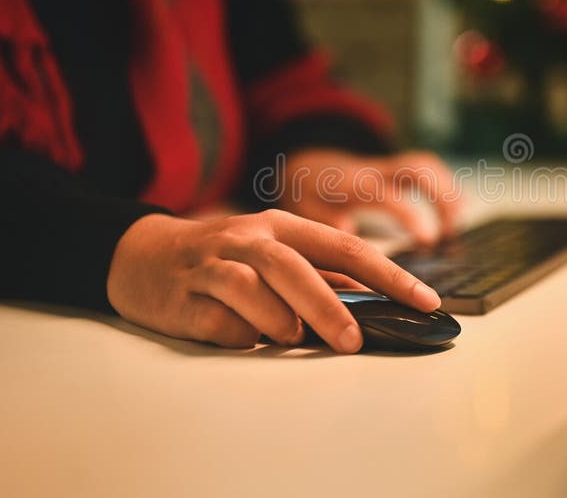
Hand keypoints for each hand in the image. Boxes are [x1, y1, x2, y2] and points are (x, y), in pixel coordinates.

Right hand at [106, 210, 441, 351]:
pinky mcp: (182, 298)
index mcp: (281, 225)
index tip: (424, 301)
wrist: (141, 255)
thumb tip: (373, 299)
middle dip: (328, 306)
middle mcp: (247, 238)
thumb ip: (318, 273)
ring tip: (290, 336)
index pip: (345, 247)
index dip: (389, 274)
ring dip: (279, 319)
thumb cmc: (224, 259)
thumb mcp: (274, 253)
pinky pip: (218, 321)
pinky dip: (238, 335)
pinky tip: (243, 337)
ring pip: (251, 288)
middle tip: (353, 341)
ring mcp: (212, 265)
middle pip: (294, 266)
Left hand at [280, 149, 460, 243]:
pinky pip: (429, 170)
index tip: (428, 241)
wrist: (309, 162)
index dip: (410, 215)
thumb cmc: (308, 191)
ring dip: (448, 192)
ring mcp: (390, 168)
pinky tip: (455, 214)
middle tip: (451, 233)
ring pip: (426, 165)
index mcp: (353, 183)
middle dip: (441, 196)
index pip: (387, 193)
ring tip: (456, 227)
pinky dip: (447, 188)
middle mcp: (376, 170)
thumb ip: (325, 222)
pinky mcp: (399, 172)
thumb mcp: (303, 209)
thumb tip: (349, 235)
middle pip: (416, 167)